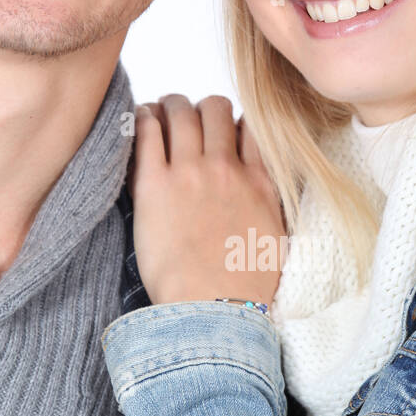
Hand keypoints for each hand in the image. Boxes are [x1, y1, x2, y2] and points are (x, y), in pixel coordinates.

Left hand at [131, 94, 284, 307]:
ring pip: (182, 110)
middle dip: (199, 108)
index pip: (249, 127)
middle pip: (215, 109)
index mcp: (259, 182)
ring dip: (170, 107)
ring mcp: (190, 172)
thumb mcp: (276, 240)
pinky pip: (148, 130)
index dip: (233, 122)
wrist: (214, 308)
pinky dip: (143, 118)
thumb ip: (269, 207)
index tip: (220, 132)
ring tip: (159, 115)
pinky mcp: (154, 185)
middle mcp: (226, 168)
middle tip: (185, 119)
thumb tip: (261, 198)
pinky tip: (139, 122)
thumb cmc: (245, 288)